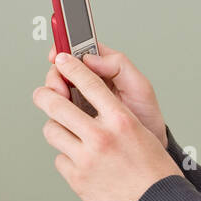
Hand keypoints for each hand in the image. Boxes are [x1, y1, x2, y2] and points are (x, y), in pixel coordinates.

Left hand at [33, 53, 181, 200]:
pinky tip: (82, 163)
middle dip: (44, 95)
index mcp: (121, 120)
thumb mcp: (140, 132)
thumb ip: (114, 116)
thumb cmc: (154, 170)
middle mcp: (101, 137)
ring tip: (67, 133)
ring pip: (51, 131)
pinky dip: (67, 158)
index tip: (61, 59)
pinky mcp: (77, 179)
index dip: (71, 67)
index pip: (89, 82)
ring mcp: (86, 159)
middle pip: (56, 104)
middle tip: (42, 93)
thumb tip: (86, 102)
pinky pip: (59, 159)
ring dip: (56, 129)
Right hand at [45, 39, 167, 147]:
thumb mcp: (140, 87)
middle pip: (61, 69)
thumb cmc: (145, 117)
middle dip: (56, 76)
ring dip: (55, 96)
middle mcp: (89, 82)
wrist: (142, 152)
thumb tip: (90, 57)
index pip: (78, 49)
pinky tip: (67, 119)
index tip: (58, 57)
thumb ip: (120, 65)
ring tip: (66, 104)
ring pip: (54, 91)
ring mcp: (79, 100)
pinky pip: (56, 112)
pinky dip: (56, 113)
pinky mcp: (73, 119)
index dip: (64, 49)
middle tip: (62, 88)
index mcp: (104, 67)